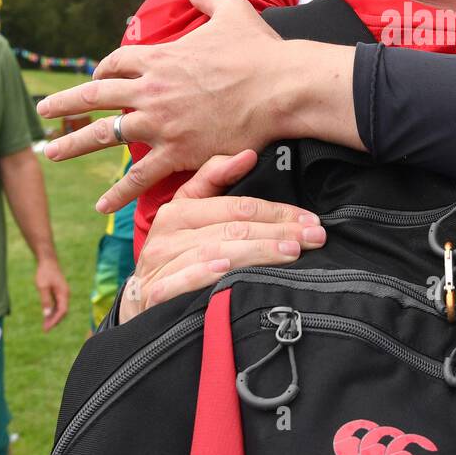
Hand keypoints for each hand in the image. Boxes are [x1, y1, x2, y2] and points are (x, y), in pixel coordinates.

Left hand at [35, 257, 69, 331]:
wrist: (48, 261)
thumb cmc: (45, 273)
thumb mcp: (43, 287)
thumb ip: (45, 301)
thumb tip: (46, 314)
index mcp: (63, 293)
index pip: (62, 311)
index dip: (55, 320)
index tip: (47, 328)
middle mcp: (65, 294)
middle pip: (62, 311)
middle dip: (54, 321)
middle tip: (45, 329)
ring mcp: (63, 293)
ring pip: (60, 309)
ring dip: (53, 317)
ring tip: (45, 325)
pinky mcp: (59, 292)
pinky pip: (58, 305)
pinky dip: (53, 311)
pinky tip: (47, 316)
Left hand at [38, 0, 301, 212]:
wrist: (280, 86)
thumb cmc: (259, 50)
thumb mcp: (231, 10)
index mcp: (160, 57)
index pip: (117, 62)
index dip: (104, 69)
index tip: (97, 77)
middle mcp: (151, 90)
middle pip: (95, 95)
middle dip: (65, 103)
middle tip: (43, 109)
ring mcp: (161, 123)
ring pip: (104, 135)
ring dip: (73, 143)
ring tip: (51, 152)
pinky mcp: (178, 151)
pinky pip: (140, 175)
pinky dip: (118, 192)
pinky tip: (99, 206)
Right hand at [118, 151, 325, 322]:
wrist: (141, 300)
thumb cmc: (177, 252)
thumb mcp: (191, 211)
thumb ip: (216, 180)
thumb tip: (249, 153)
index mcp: (179, 210)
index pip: (237, 206)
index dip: (277, 212)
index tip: (310, 221)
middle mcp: (168, 233)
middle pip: (233, 229)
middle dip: (278, 233)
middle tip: (314, 238)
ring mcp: (159, 264)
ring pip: (215, 252)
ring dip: (255, 253)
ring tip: (290, 254)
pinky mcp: (154, 294)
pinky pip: (182, 281)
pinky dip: (205, 275)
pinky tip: (229, 271)